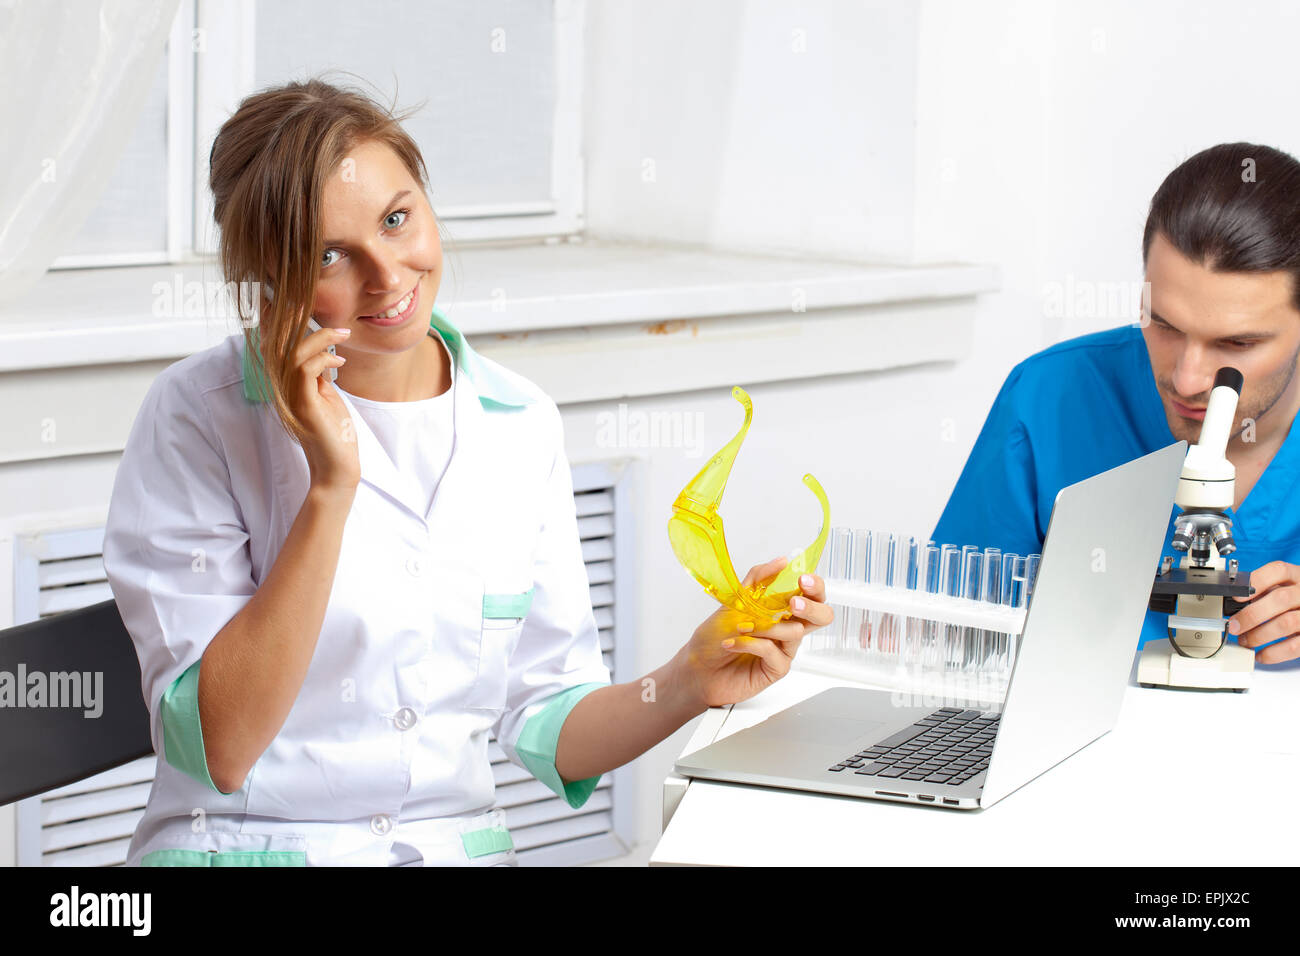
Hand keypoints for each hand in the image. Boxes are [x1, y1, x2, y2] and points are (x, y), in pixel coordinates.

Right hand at [290, 320, 358, 492]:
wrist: (337, 467)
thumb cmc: (334, 434)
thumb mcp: (325, 397)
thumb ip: (317, 376)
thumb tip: (322, 354)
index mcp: (284, 388)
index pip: (275, 350)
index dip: (280, 325)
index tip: (297, 306)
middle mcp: (281, 391)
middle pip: (276, 347)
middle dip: (290, 321)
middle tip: (307, 304)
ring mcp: (290, 398)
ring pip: (292, 354)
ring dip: (318, 337)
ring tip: (342, 333)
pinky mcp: (304, 405)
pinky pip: (305, 370)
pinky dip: (323, 358)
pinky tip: (339, 361)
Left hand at [673, 557, 833, 709]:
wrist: (698, 668)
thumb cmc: (715, 636)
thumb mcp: (734, 601)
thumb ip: (758, 579)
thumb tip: (782, 561)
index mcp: (781, 608)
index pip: (811, 594)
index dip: (814, 586)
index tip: (802, 579)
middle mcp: (787, 628)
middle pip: (822, 616)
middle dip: (812, 606)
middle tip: (793, 603)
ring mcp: (784, 649)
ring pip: (795, 632)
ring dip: (766, 626)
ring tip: (740, 627)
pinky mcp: (777, 669)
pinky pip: (774, 651)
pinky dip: (751, 644)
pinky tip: (732, 644)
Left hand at [1226, 560, 1299, 663]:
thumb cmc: (1295, 601)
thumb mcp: (1284, 588)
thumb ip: (1265, 591)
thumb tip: (1234, 604)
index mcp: (1297, 576)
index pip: (1278, 571)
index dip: (1256, 581)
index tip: (1237, 596)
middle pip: (1280, 599)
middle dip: (1251, 615)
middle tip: (1234, 626)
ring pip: (1285, 624)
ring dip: (1259, 635)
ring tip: (1245, 641)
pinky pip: (1293, 647)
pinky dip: (1273, 653)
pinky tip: (1260, 654)